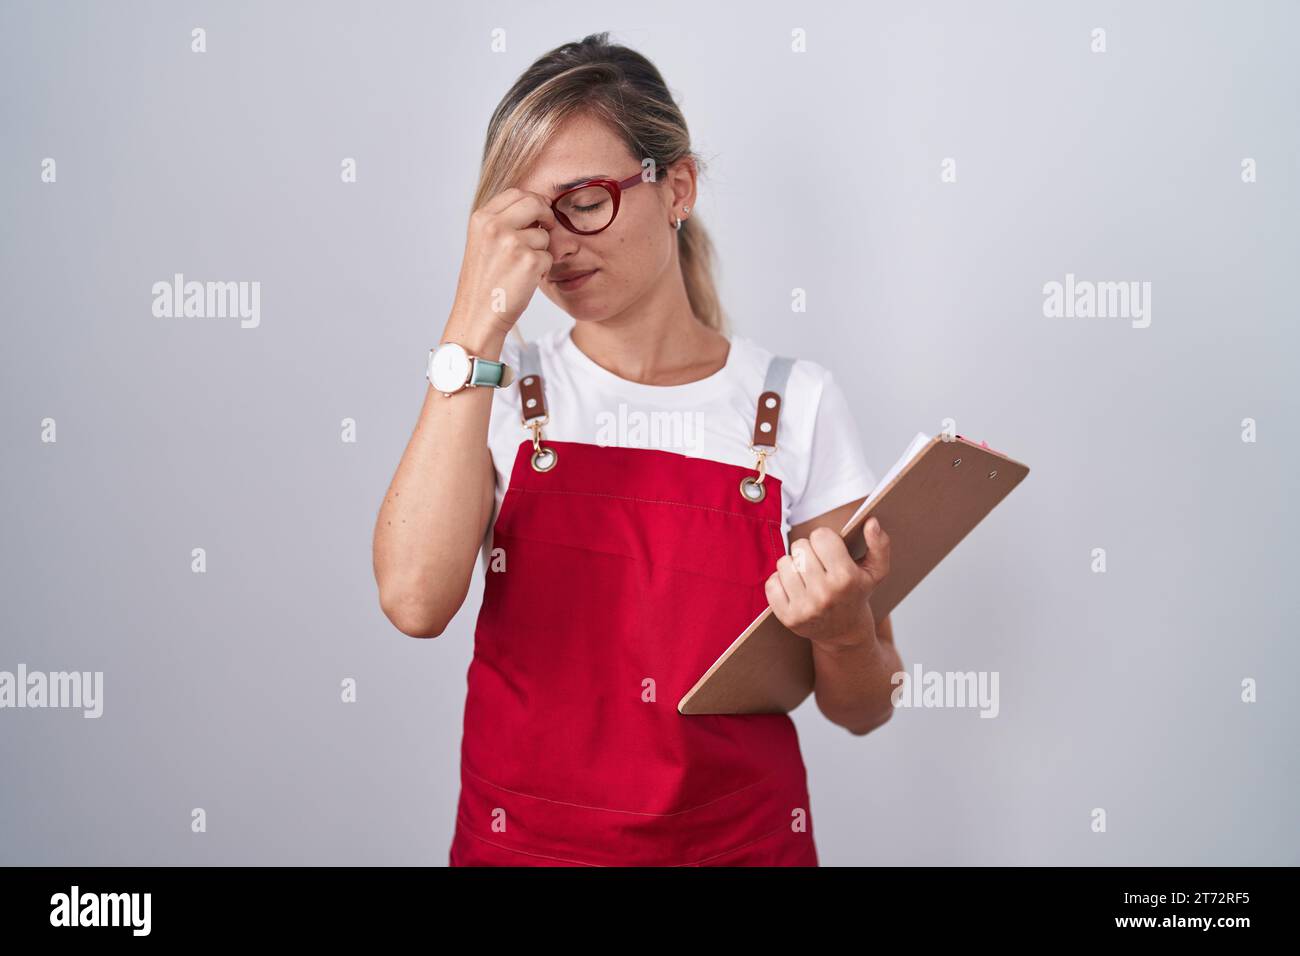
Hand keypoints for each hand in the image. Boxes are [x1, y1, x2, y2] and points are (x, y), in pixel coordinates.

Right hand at [450, 187, 557, 337]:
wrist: (477, 315)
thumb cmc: (483, 283)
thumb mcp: (482, 242)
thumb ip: (502, 221)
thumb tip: (535, 204)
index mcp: (481, 218)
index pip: (516, 193)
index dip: (532, 201)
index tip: (538, 214)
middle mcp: (495, 226)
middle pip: (535, 203)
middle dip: (546, 215)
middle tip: (546, 229)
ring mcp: (513, 243)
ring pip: (544, 235)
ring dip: (541, 250)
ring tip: (522, 268)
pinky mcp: (529, 262)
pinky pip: (549, 256)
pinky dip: (543, 269)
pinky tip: (525, 280)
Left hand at [765, 518, 891, 649]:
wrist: (844, 632)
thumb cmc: (857, 594)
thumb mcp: (876, 571)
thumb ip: (879, 544)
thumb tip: (872, 522)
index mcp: (846, 578)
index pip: (820, 535)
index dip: (825, 540)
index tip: (830, 551)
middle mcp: (825, 593)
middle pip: (800, 546)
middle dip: (808, 551)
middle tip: (818, 564)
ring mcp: (805, 607)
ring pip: (783, 563)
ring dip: (793, 566)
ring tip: (806, 576)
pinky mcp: (788, 618)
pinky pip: (771, 583)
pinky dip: (780, 582)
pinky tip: (795, 589)